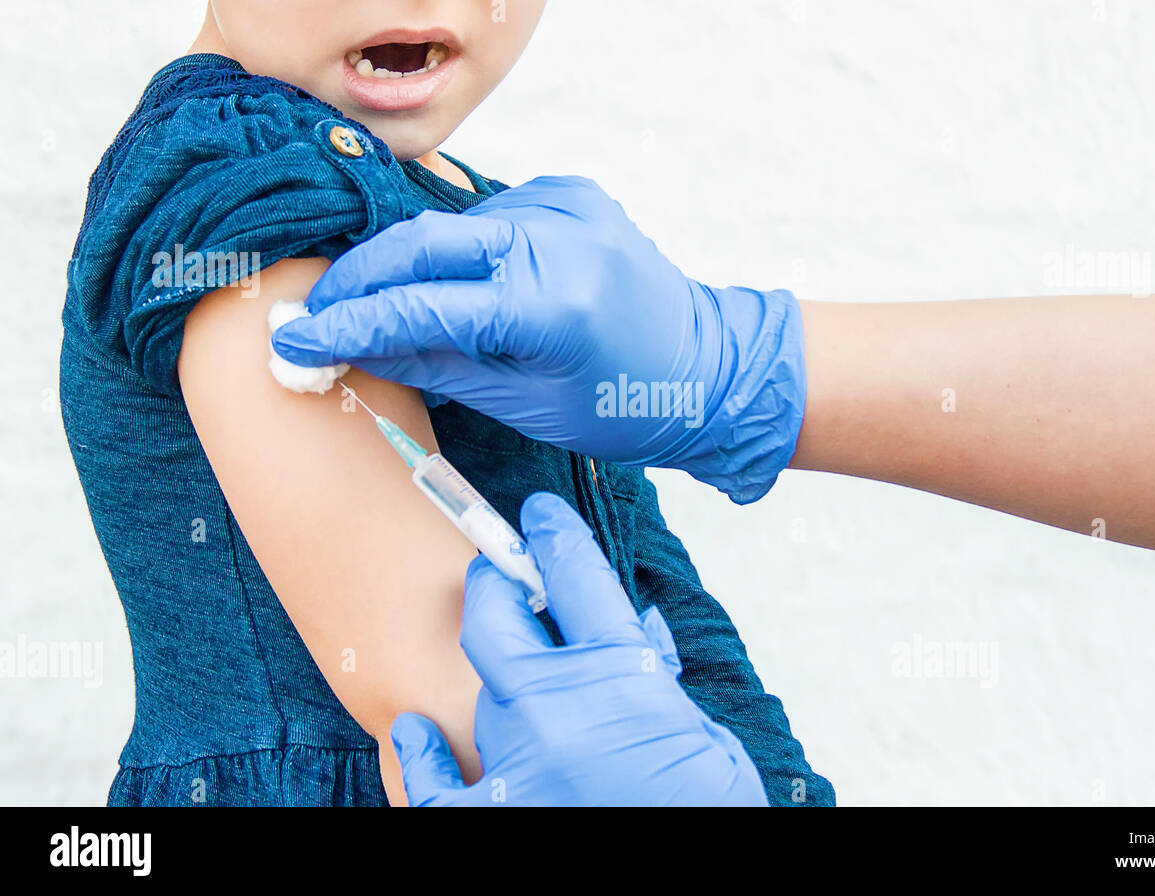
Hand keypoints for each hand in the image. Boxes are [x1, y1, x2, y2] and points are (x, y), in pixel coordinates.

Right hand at [270, 176, 804, 502]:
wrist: (707, 367)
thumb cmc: (626, 405)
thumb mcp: (527, 404)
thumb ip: (438, 366)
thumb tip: (355, 350)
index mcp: (550, 304)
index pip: (420, 305)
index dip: (349, 324)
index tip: (298, 342)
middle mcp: (556, 238)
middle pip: (421, 242)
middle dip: (359, 278)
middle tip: (317, 312)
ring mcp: (566, 206)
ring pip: (449, 226)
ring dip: (407, 264)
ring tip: (378, 307)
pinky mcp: (572, 194)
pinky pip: (488, 217)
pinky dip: (457, 250)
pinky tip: (452, 284)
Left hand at [390, 492, 767, 806]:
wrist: (695, 878)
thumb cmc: (701, 811)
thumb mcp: (702, 735)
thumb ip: (657, 684)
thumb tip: (632, 643)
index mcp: (623, 679)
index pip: (576, 578)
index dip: (554, 536)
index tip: (539, 516)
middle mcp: (558, 710)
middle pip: (496, 616)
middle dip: (495, 586)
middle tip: (501, 577)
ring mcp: (516, 763)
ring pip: (483, 694)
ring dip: (503, 688)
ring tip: (519, 693)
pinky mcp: (493, 814)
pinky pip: (433, 780)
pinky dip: (422, 758)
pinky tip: (412, 736)